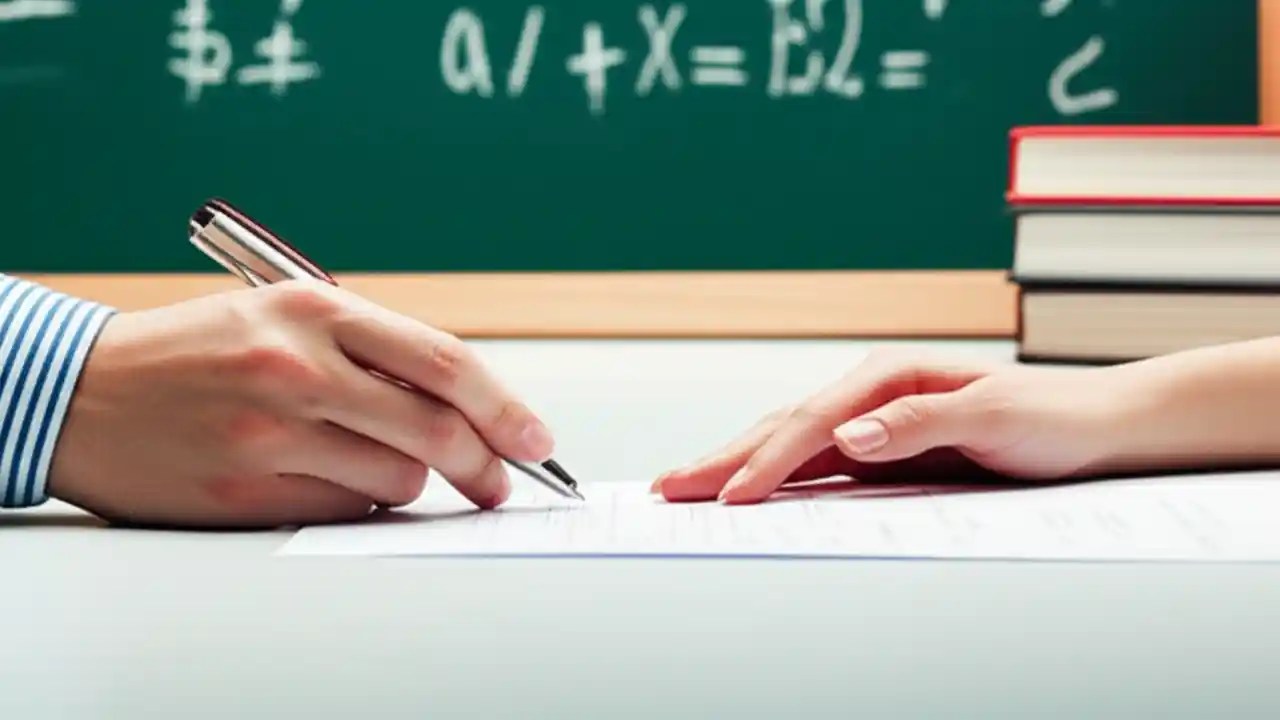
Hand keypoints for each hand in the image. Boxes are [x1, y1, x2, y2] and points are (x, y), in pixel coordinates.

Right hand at [48, 281, 553, 527]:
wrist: (82, 392)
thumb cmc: (198, 351)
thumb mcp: (283, 315)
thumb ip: (372, 350)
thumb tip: (464, 403)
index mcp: (314, 309)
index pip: (442, 359)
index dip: (503, 406)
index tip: (535, 438)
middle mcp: (297, 366)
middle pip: (435, 429)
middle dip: (484, 464)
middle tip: (497, 483)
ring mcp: (270, 433)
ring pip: (397, 479)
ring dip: (407, 481)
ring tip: (366, 461)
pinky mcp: (245, 492)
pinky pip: (345, 512)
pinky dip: (357, 504)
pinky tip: (324, 480)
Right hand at [652, 349, 1137, 504]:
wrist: (1096, 425)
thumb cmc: (1054, 416)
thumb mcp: (996, 416)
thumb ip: (920, 422)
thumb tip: (847, 435)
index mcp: (892, 376)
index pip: (813, 423)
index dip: (767, 461)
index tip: (729, 494)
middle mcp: (874, 394)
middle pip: (783, 427)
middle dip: (724, 458)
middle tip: (667, 487)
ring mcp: (874, 422)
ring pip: (790, 443)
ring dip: (737, 465)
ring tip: (687, 485)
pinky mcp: (883, 450)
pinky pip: (816, 465)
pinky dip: (774, 477)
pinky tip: (749, 490)